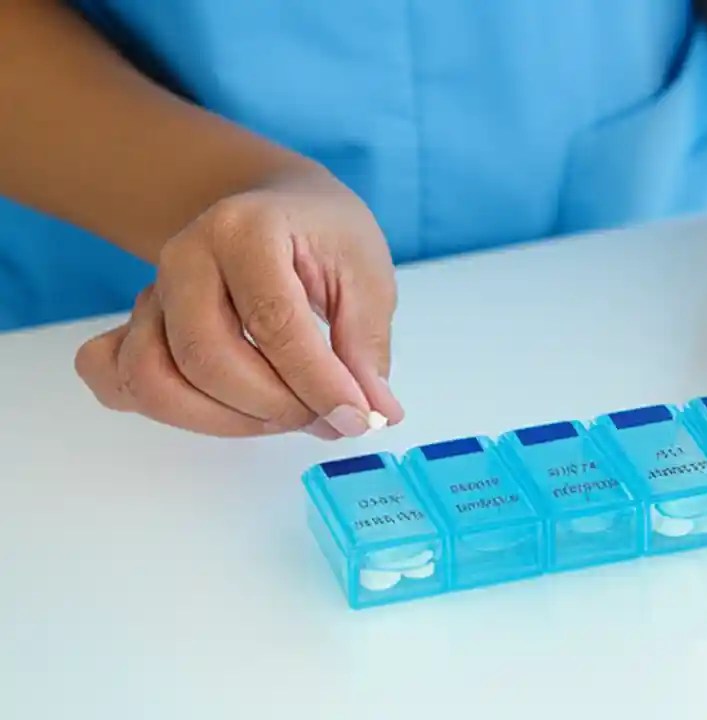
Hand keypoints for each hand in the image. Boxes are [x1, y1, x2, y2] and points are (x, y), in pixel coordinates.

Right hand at [75, 173, 403, 437]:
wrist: (274, 206)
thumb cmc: (321, 234)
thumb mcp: (366, 271)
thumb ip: (366, 343)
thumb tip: (373, 412)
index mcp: (245, 229)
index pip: (272, 322)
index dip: (317, 382)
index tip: (357, 417)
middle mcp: (184, 257)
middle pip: (207, 358)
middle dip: (275, 406)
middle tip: (327, 419)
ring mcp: (150, 293)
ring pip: (156, 380)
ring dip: (226, 420)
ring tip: (287, 416)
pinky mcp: (135, 326)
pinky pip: (114, 379)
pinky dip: (161, 409)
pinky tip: (221, 409)